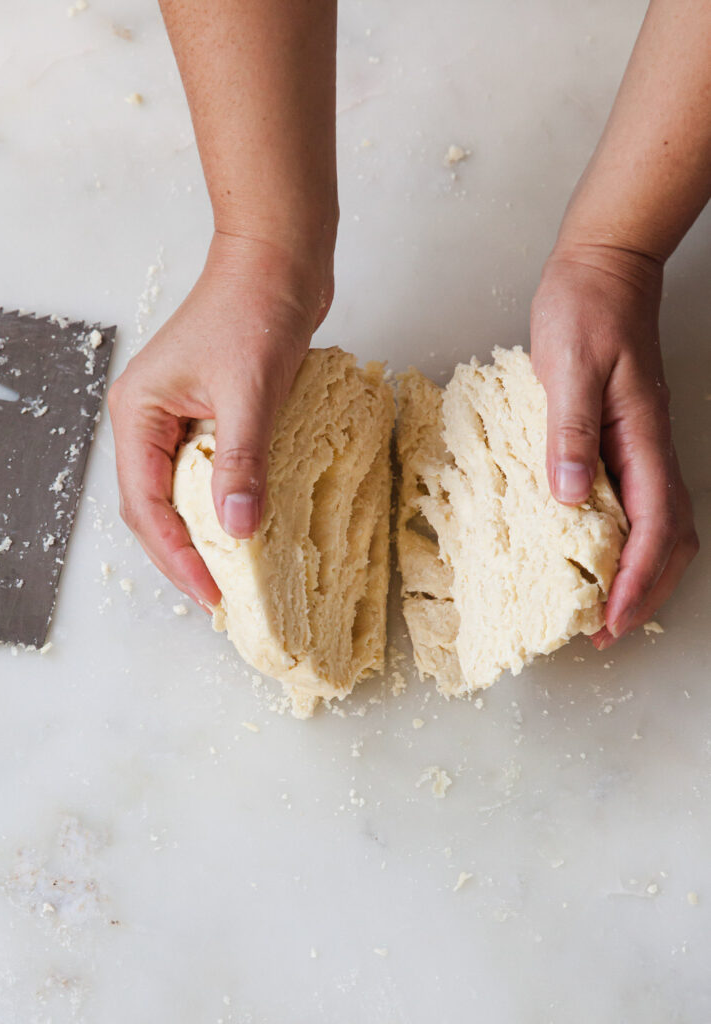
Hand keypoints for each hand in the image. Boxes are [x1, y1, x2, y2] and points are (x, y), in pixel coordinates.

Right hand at [108, 231, 332, 608]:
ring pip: (179, 494)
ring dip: (202, 533)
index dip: (176, 557)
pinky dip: (223, 503)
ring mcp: (176, 417)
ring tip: (233, 573)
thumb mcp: (250, 393)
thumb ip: (241, 462)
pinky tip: (248, 525)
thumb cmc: (255, 309)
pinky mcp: (208, 414)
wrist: (279, 259)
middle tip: (220, 596)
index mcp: (138, 413)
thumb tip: (238, 530)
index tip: (211, 594)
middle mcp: (147, 420)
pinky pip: (206, 473)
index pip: (146, 505)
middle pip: (154, 507)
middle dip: (184, 555)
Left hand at [531, 245, 698, 649]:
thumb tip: (568, 498)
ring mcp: (642, 443)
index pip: (654, 526)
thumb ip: (570, 433)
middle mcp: (650, 447)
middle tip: (606, 632)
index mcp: (641, 437)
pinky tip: (595, 548)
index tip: (611, 622)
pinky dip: (625, 537)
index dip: (636, 580)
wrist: (602, 268)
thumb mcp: (568, 368)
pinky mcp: (625, 435)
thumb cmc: (585, 310)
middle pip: (669, 537)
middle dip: (644, 590)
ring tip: (604, 606)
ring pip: (660, 523)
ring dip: (638, 571)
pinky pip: (638, 500)